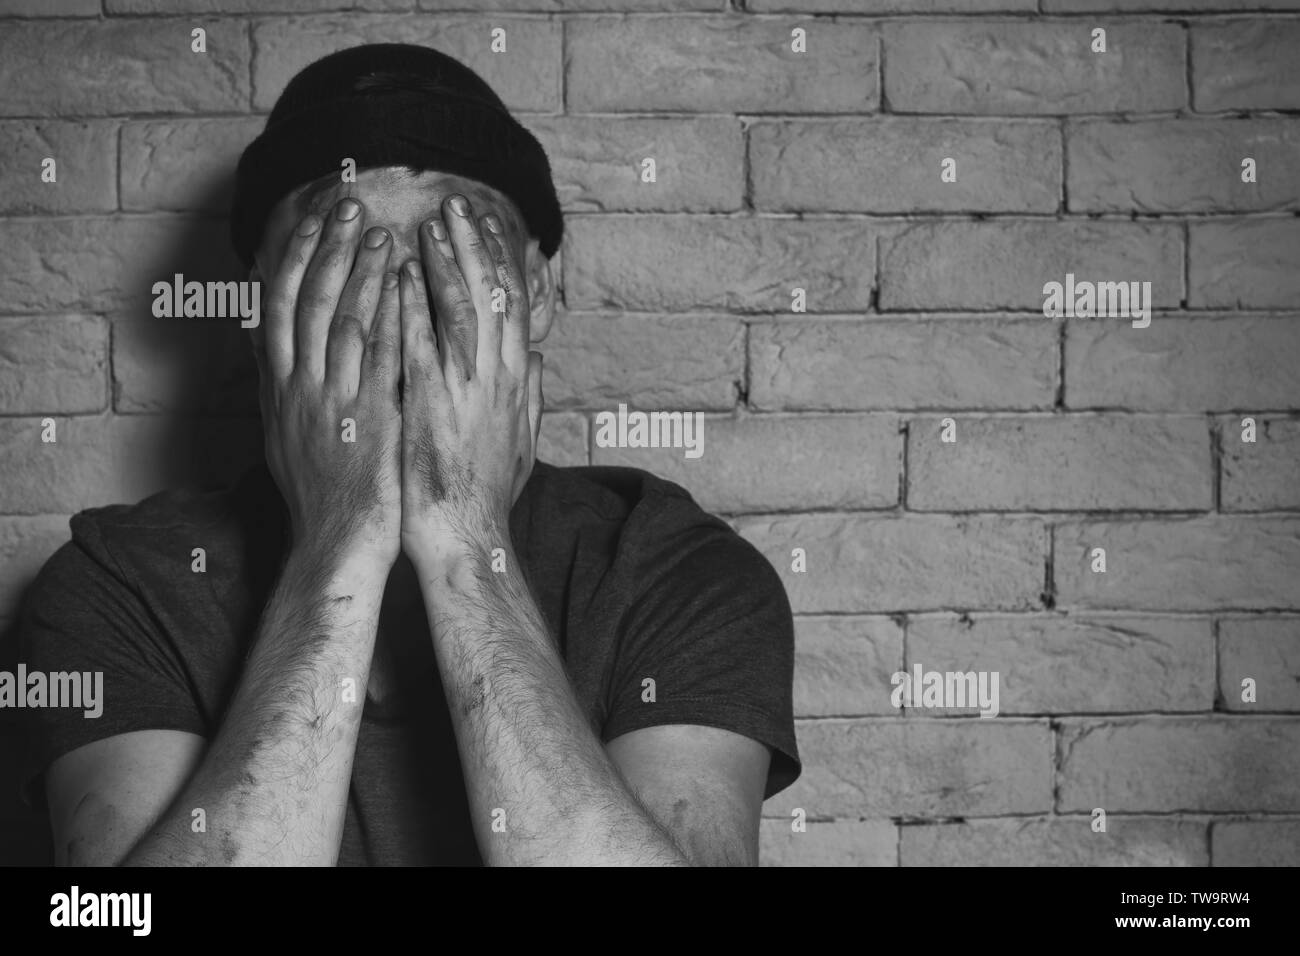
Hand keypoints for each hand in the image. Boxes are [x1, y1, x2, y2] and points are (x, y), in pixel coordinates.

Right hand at [257, 198, 402, 565]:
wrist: (336, 542)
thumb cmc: (320, 493)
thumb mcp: (283, 435)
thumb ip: (278, 386)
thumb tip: (264, 344)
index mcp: (279, 389)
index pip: (279, 308)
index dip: (295, 261)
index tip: (312, 223)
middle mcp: (299, 387)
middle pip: (307, 302)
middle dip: (327, 249)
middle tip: (346, 204)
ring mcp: (334, 401)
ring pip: (342, 321)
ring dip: (361, 273)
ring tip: (380, 232)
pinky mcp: (370, 418)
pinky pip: (381, 358)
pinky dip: (392, 319)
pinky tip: (406, 288)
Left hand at [398, 194, 541, 561]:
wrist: (467, 535)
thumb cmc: (489, 494)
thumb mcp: (522, 440)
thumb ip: (531, 394)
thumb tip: (540, 358)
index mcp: (517, 382)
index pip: (512, 307)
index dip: (500, 263)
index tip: (489, 227)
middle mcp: (498, 376)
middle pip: (490, 295)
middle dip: (474, 245)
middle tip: (457, 204)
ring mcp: (465, 387)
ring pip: (460, 308)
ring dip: (446, 262)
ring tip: (430, 223)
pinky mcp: (430, 403)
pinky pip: (421, 342)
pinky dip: (413, 305)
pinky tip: (402, 274)